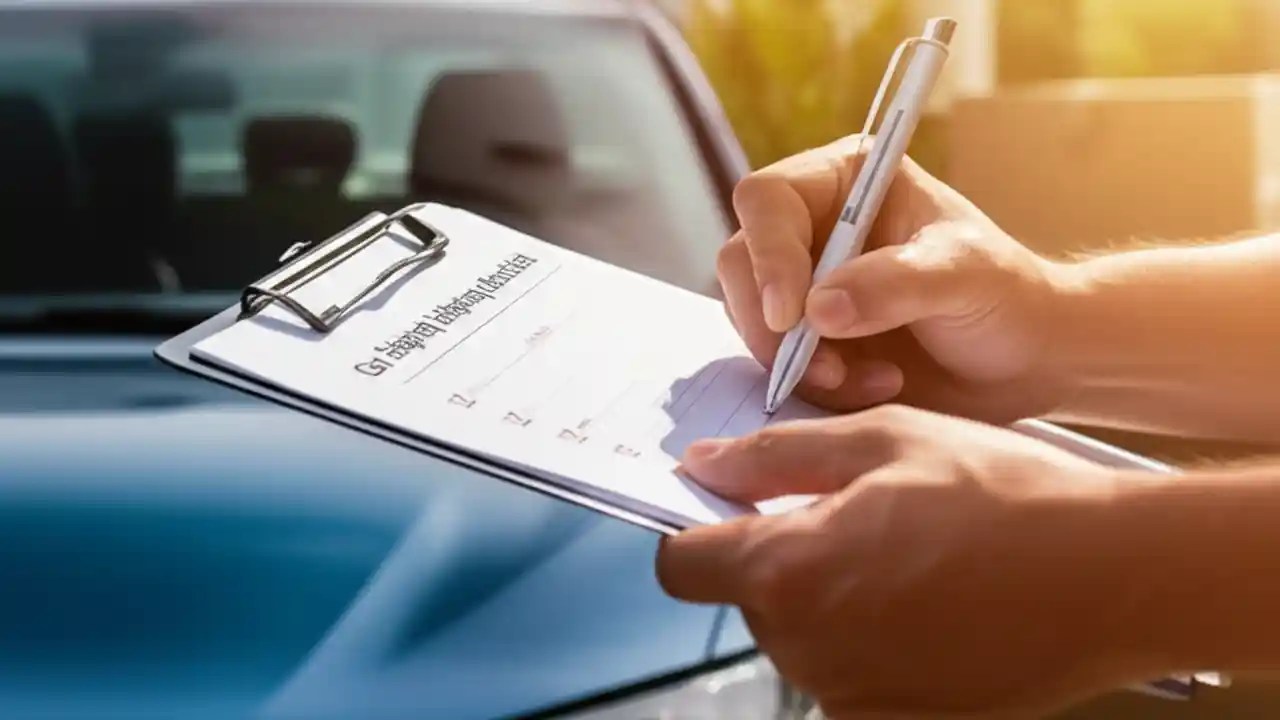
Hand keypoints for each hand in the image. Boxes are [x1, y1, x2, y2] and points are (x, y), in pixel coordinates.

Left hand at [657, 406, 1167, 718]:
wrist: (1114, 578)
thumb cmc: (1005, 497)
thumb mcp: (884, 441)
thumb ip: (776, 455)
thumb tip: (704, 465)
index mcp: (789, 573)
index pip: (682, 565)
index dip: (700, 532)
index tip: (736, 512)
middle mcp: (807, 650)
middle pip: (753, 599)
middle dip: (789, 558)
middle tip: (867, 518)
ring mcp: (852, 697)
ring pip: (805, 637)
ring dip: (836, 599)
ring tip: (916, 559)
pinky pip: (852, 674)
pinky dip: (876, 642)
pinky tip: (936, 605)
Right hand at [720, 134, 1073, 422]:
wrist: (1027, 361)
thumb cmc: (1007, 298)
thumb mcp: (963, 277)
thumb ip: (894, 285)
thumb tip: (819, 310)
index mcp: (845, 181)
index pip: (766, 200)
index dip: (767, 255)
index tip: (791, 316)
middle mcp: (811, 226)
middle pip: (739, 262)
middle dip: (773, 325)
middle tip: (825, 367)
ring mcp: (803, 284)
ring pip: (750, 320)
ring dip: (800, 362)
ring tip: (872, 379)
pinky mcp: (805, 338)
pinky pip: (773, 362)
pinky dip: (813, 386)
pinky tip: (873, 386)